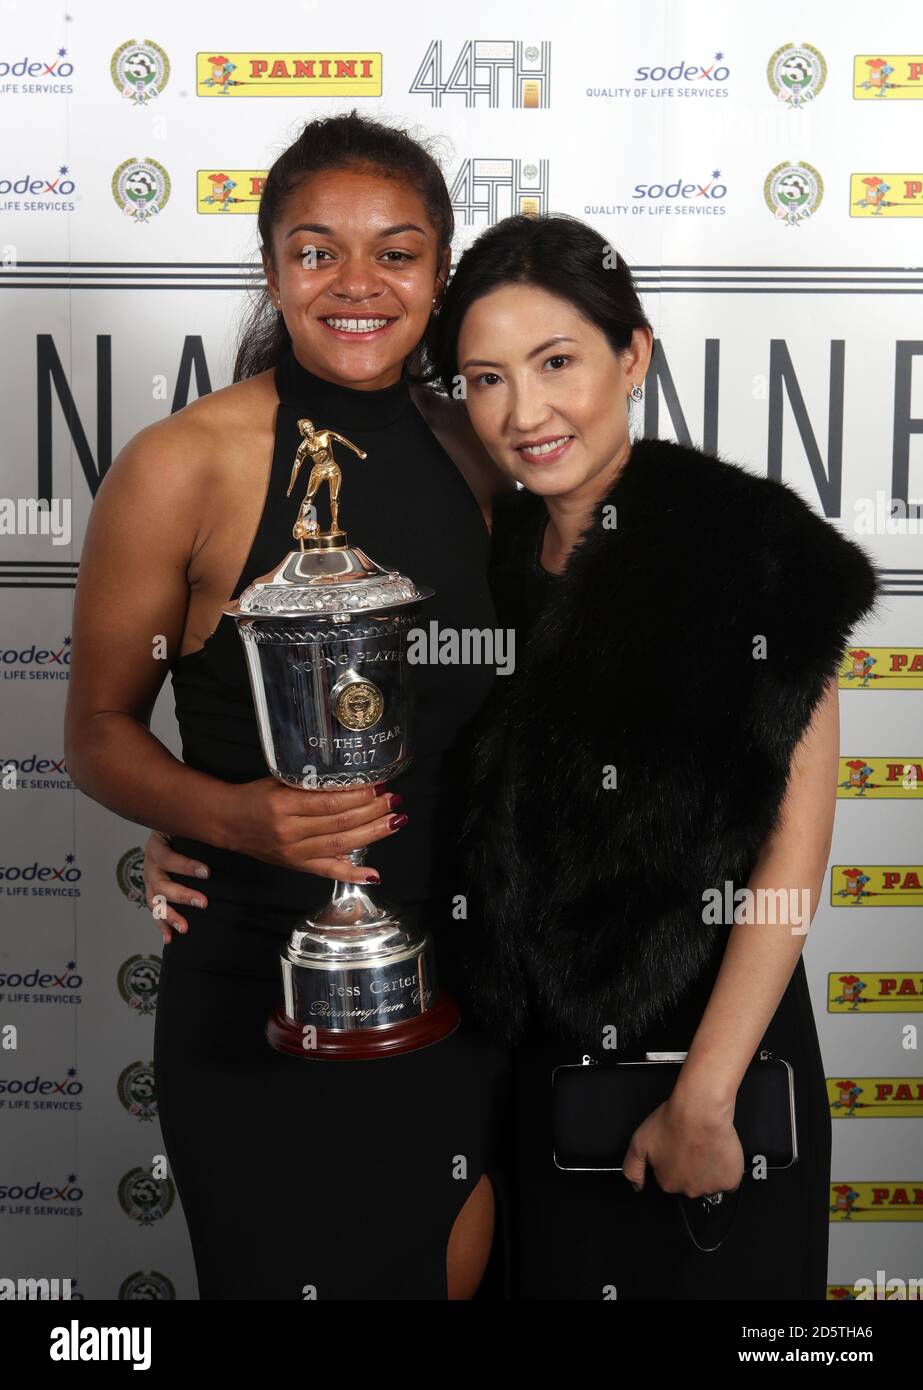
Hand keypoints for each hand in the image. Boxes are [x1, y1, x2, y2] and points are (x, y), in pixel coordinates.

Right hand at [143, 830, 209, 944]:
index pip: (168, 857)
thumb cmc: (182, 827)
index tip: (207, 873)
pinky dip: (161, 925)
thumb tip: (225, 828)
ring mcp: (150, 880)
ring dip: (170, 915)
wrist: (168, 829)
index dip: (186, 866)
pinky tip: (170, 938)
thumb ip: (200, 826)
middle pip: (161, 884)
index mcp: (157, 845)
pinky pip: (155, 911)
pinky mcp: (153, 892)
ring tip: (185, 928)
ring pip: (155, 901)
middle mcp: (150, 864)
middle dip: (182, 895)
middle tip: (203, 903)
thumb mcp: (186, 823)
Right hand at [216, 776, 406, 880]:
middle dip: (373, 811)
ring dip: (372, 833)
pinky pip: (328, 871)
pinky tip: (374, 872)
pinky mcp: (296, 865)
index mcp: (284, 804)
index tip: (379, 785)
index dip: (359, 795)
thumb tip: (352, 783)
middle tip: (394, 799)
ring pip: (340, 843)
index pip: (330, 801)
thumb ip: (311, 785)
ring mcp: (294, 851)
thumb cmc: (255, 797)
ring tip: (394, 821)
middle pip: (340, 822)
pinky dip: (352, 873)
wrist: (228, 822)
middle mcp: (290, 830)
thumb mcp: (280, 782)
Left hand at [622, 1091, 743, 1198]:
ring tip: (705, 1144)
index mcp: (667, 1182)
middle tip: (691, 1144)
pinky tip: (719, 1151)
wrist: (700, 1111)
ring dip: (709, 1168)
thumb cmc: (673, 1121)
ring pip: (710, 1181)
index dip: (674, 1160)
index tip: (677, 1146)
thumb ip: (632, 1168)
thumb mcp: (639, 1141)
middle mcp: (688, 1190)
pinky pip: (730, 1180)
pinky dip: (727, 1168)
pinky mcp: (730, 1181)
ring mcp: (710, 1187)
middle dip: (691, 1167)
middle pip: (690, 1182)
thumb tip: (636, 1186)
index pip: (671, 1178)